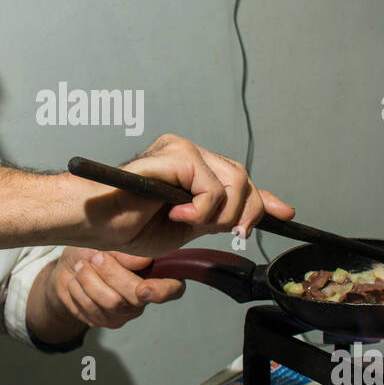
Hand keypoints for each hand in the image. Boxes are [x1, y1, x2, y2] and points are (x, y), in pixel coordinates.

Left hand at [46, 247, 186, 329]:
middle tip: (95, 257)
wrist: (69, 266)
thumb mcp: (107, 243)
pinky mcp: (103, 321)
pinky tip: (76, 280)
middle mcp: (144, 298)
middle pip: (135, 297)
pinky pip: (91, 309)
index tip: (142, 287)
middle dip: (111, 274)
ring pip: (111, 302)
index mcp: (155, 274)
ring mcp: (124, 313)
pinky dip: (78, 289)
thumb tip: (144, 260)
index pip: (173, 289)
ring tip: (81, 265)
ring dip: (90, 280)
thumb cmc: (93, 249)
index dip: (161, 291)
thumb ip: (126, 253)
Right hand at [77, 134, 294, 258]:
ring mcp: (183, 150)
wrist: (98, 223)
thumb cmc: (131, 226)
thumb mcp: (188, 228)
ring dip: (220, 214)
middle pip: (243, 179)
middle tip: (228, 233)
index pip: (238, 179)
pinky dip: (202, 209)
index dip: (263, 198)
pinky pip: (212, 187)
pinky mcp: (177, 154)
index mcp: (191, 169)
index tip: (285, 214)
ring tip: (188, 222)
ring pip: (234, 182)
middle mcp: (189, 154)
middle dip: (245, 213)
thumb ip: (220, 218)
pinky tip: (177, 214)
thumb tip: (255, 218)